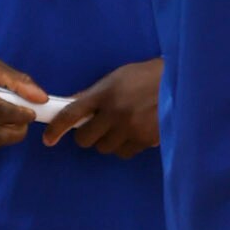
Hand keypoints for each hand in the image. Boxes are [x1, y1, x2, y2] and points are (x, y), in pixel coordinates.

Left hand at [44, 57, 162, 154]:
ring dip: (107, 141)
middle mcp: (116, 112)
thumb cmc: (146, 77)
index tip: (48, 139)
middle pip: (86, 139)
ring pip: (104, 148)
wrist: (181, 82)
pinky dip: (125, 146)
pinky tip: (134, 132)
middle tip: (97, 127)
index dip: (56, 128)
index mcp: (105, 93)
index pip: (72, 113)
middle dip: (88, 135)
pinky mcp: (145, 140)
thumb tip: (70, 105)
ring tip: (120, 127)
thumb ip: (94, 94)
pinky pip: (124, 152)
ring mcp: (131, 128)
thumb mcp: (117, 78)